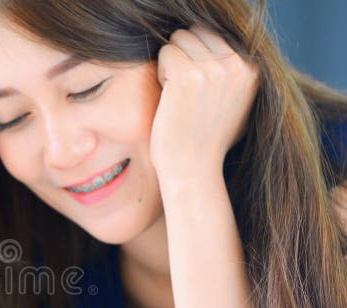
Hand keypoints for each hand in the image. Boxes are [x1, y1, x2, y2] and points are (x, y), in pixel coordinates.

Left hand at [149, 24, 259, 182]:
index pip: (214, 36)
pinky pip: (166, 52)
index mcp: (251, 68)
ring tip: (177, 96)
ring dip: (171, 64)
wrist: (193, 169)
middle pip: (196, 33)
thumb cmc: (207, 141)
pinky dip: (161, 73)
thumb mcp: (236, 104)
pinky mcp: (187, 75)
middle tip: (183, 93)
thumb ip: (234, 75)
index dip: (197, 60)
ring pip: (179, 39)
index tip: (197, 92)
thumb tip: (224, 49)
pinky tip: (168, 98)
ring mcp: (212, 68)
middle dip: (184, 57)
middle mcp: (237, 64)